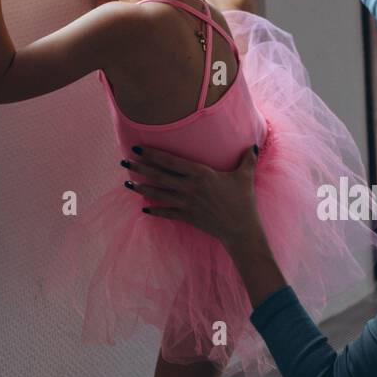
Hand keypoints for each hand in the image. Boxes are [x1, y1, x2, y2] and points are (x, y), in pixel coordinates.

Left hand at [124, 143, 264, 254]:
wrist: (241, 230)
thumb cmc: (243, 202)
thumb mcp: (245, 177)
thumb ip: (247, 160)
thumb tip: (253, 146)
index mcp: (200, 174)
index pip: (170, 161)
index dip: (153, 154)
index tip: (138, 147)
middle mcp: (189, 187)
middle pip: (159, 175)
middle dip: (140, 167)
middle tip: (124, 160)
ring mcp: (186, 203)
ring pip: (158, 193)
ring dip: (140, 188)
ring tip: (127, 182)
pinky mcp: (187, 217)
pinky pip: (167, 213)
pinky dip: (155, 210)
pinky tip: (144, 208)